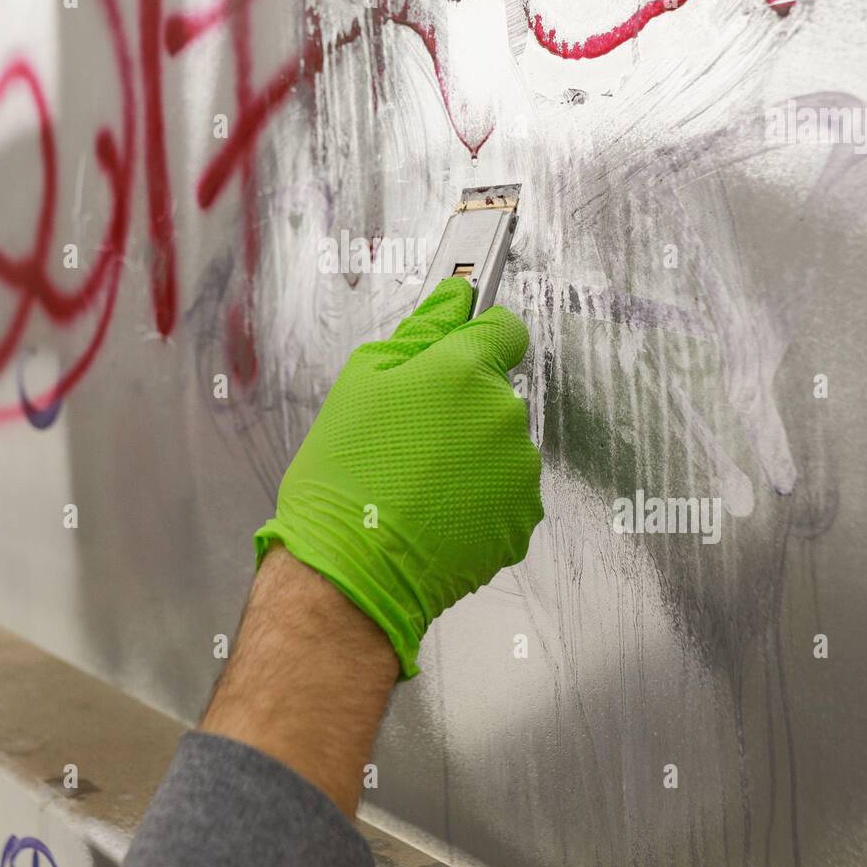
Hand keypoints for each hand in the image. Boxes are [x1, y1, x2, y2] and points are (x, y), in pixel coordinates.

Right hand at [254, 276, 542, 677]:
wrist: (350, 570)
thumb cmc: (344, 476)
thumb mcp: (363, 380)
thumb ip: (421, 330)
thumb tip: (455, 295)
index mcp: (466, 371)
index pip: (504, 330)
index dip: (480, 340)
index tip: (458, 357)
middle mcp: (504, 414)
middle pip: (497, 393)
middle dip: (464, 407)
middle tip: (412, 438)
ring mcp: (519, 471)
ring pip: (502, 447)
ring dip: (473, 457)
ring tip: (420, 483)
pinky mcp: (522, 519)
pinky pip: (506, 495)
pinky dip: (479, 501)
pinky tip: (436, 513)